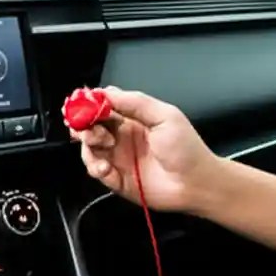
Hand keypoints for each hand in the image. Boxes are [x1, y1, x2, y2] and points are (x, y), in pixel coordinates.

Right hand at [68, 87, 219, 212]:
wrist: (196, 183)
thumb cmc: (186, 148)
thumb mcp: (164, 116)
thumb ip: (134, 102)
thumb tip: (105, 92)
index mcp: (134, 118)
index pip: (104, 106)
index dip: (89, 104)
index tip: (79, 104)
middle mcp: (122, 137)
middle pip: (90, 126)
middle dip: (83, 124)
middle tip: (87, 127)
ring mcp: (119, 158)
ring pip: (89, 148)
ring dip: (88, 146)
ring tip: (102, 145)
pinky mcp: (117, 179)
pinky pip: (96, 171)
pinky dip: (95, 167)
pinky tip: (105, 168)